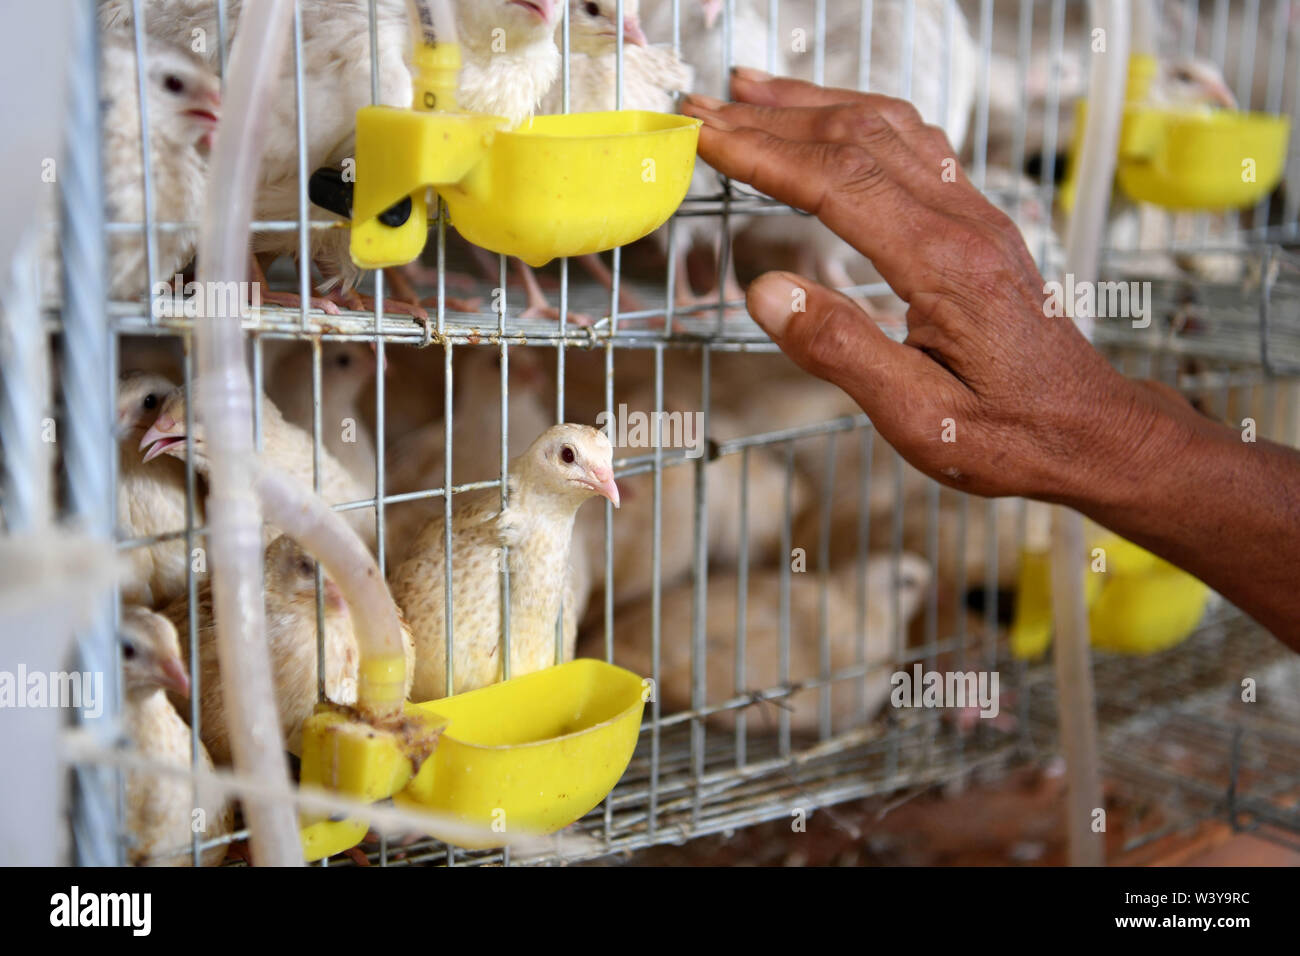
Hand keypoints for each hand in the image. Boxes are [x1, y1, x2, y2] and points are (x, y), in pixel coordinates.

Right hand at [681, 71, 1192, 506]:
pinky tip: (829, 118)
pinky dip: (855, 118)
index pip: (836, 183)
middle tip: (702, 106)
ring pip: (887, 127)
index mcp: (944, 265)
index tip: (703, 136)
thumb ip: (841, 352)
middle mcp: (963, 222)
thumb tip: (766, 293)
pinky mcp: (977, 222)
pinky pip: (913, 143)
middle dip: (769, 117)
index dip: (761, 154)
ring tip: (748, 90)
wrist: (1088, 430)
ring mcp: (975, 214)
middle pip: (856, 138)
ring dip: (811, 103)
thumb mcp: (919, 419)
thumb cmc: (1011, 433)